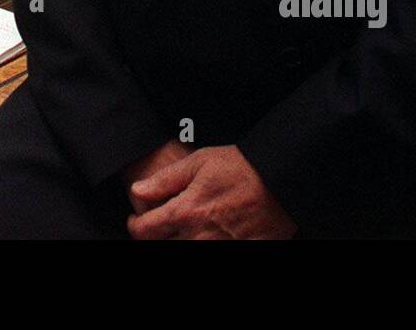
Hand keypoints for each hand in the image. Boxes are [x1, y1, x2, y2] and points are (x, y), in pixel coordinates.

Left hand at [126, 146, 296, 239]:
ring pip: (184, 252)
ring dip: (180, 241)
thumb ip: (165, 180)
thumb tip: (137, 191)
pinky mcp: (236, 253)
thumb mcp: (199, 162)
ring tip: (185, 228)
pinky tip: (207, 234)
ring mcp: (218, 248)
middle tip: (160, 225)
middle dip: (157, 238)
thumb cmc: (240, 168)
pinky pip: (213, 254)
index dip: (134, 226)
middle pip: (162, 248)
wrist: (281, 182)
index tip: (135, 220)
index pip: (144, 232)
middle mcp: (198, 237)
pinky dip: (204, 243)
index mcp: (185, 212)